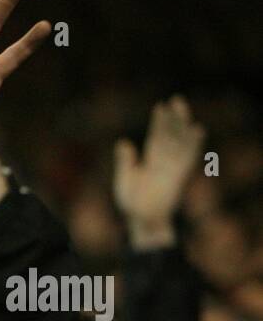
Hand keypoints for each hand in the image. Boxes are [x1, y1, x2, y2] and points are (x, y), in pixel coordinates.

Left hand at [114, 97, 205, 249]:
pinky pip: (189, 157)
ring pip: (180, 141)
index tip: (159, 107)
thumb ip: (125, 161)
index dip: (158, 123)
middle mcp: (163, 162)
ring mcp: (172, 167)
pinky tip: (197, 129)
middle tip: (175, 99)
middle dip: (173, 118)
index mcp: (151, 162)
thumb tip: (123, 142)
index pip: (156, 137)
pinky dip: (193, 144)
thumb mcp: (125, 179)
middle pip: (170, 135)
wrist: (142, 221)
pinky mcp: (180, 175)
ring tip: (182, 107)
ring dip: (182, 124)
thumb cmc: (132, 204)